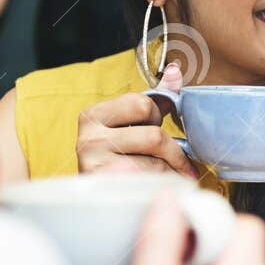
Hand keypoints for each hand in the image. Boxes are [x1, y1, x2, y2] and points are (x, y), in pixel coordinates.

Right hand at [76, 61, 196, 177]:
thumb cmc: (121, 155)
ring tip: (167, 176)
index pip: (143, 104)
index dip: (156, 117)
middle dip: (170, 149)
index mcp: (94, 114)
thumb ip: (156, 96)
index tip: (153, 127)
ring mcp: (94, 164)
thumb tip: (176, 69)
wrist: (100, 195)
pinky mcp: (106, 189)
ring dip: (170, 172)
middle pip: (153, 136)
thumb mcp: (133, 122)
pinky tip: (158, 188)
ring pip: (155, 164)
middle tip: (170, 158)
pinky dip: (160, 186)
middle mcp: (89, 137)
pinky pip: (149, 184)